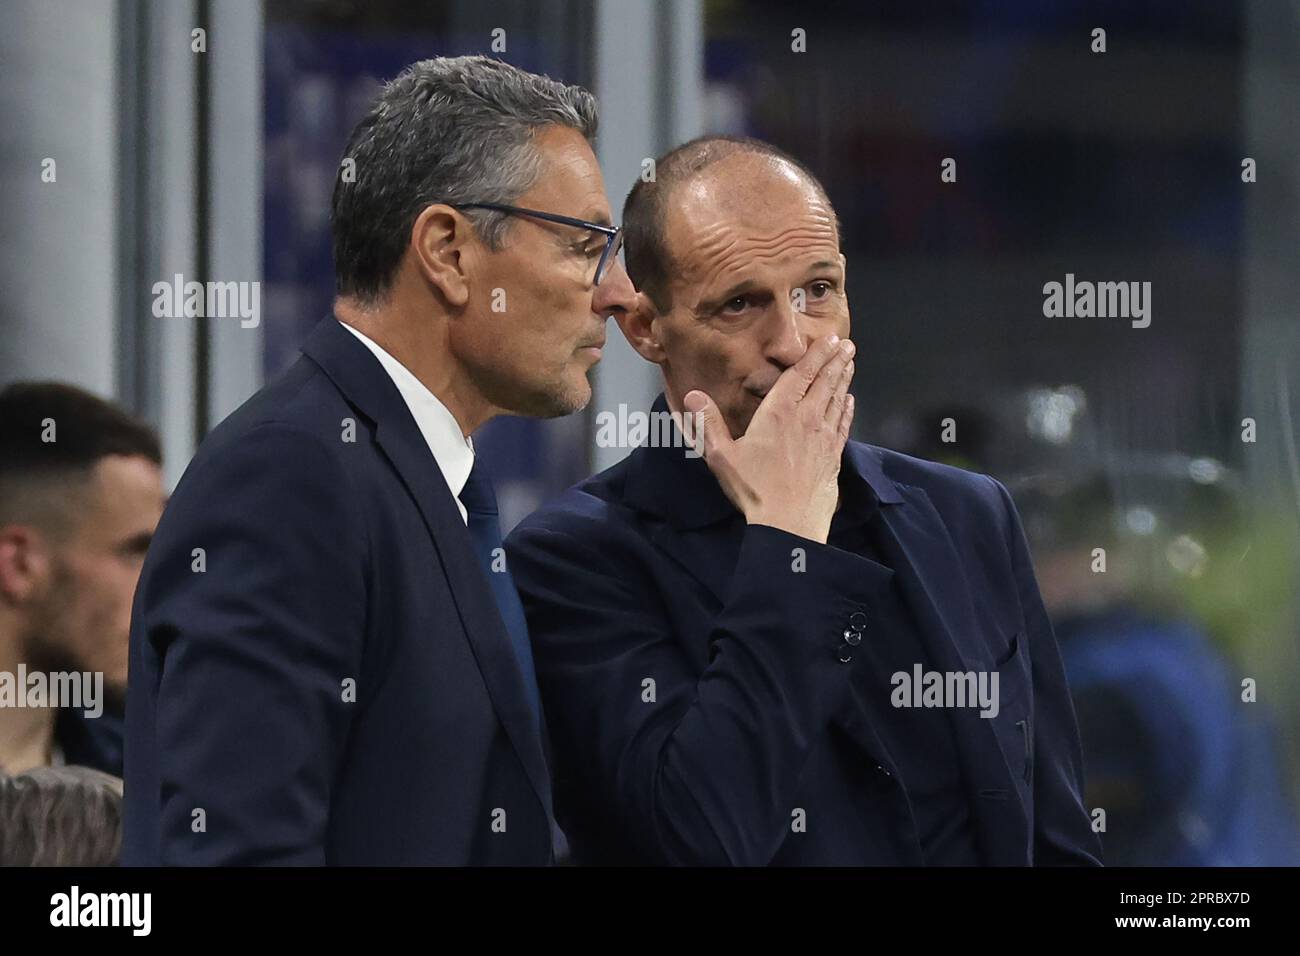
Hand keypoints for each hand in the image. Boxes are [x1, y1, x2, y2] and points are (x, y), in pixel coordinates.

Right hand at [684, 335, 854, 543]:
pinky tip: (850, 402)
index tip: (829, 340)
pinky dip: (847, 410)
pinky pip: (843, 425)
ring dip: (844, 379)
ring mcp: (823, 438)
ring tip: (850, 363)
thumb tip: (693, 396)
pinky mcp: (833, 456)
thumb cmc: (754, 490)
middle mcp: (806, 419)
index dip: (816, 355)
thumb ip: (708, 424)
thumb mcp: (721, 456)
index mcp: (779, 414)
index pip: (800, 376)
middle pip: (824, 382)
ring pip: (837, 400)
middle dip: (836, 361)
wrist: (789, 524)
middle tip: (847, 345)